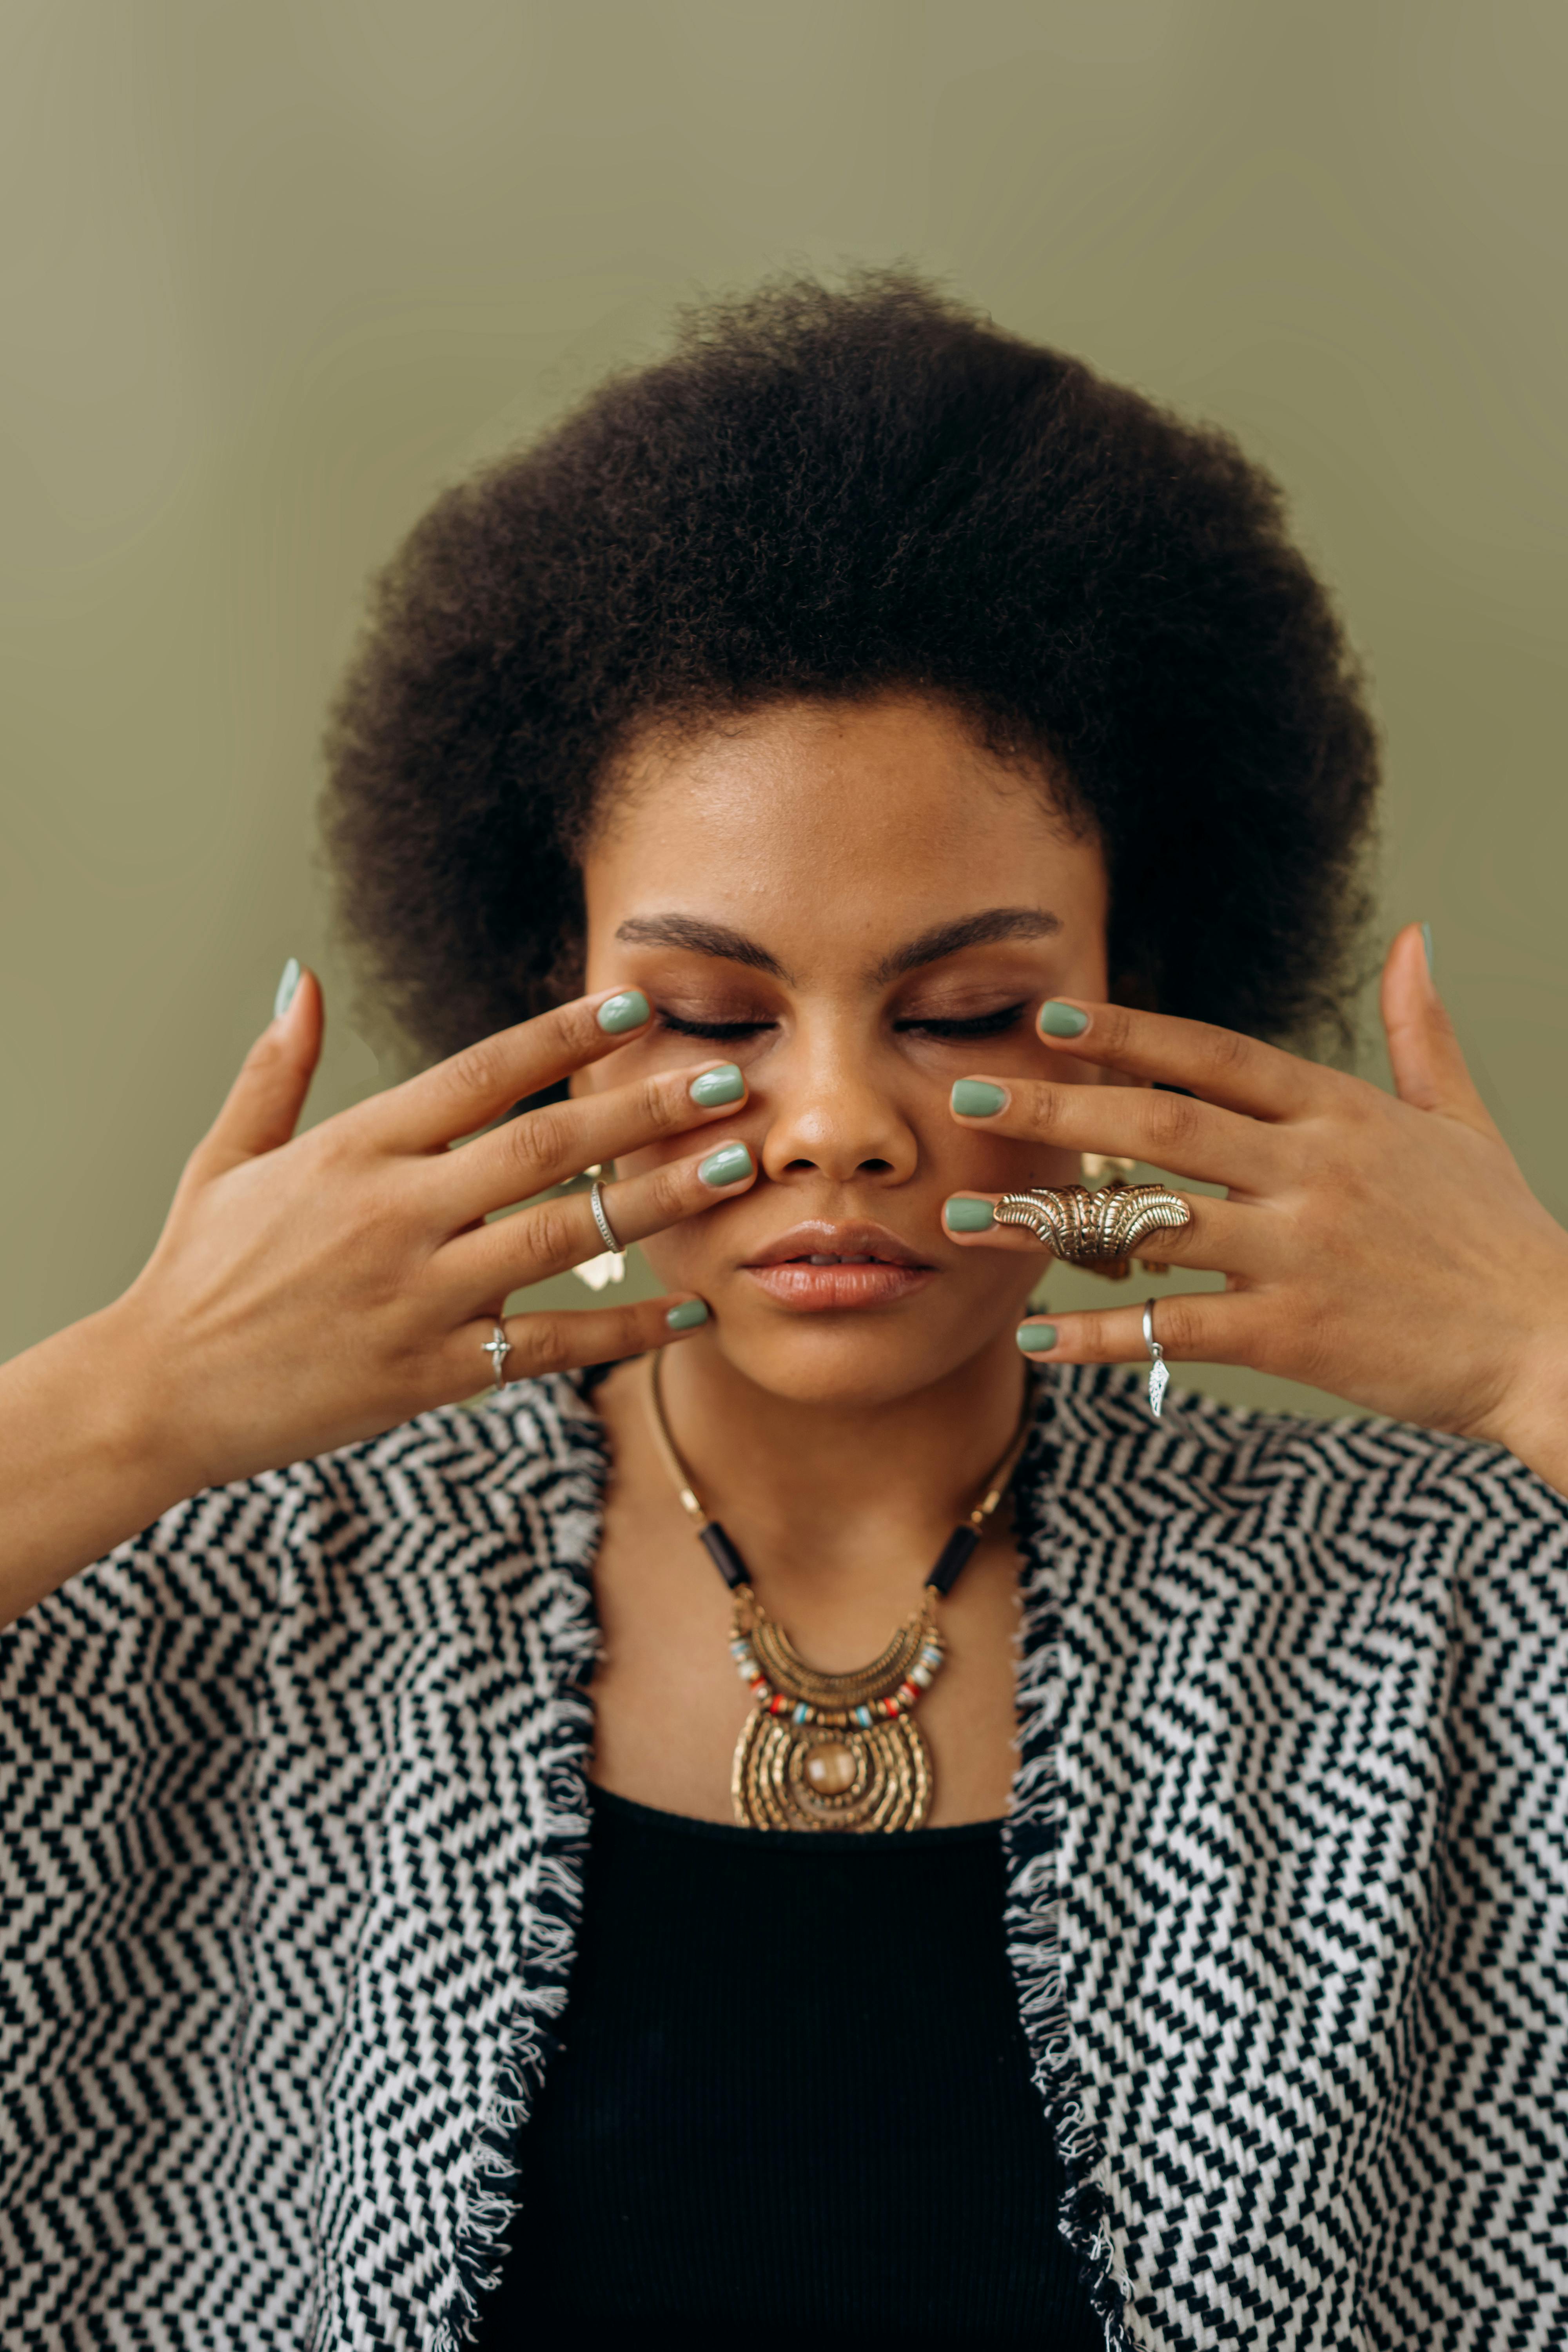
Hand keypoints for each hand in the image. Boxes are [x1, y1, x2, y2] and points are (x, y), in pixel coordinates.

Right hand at [111, 972, 754, 1495]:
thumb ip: (275, 1067)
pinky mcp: (430, 1373)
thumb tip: (299, 977)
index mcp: (352, 1150)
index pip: (482, 1073)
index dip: (565, 1037)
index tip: (638, 1010)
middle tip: (731, 1084)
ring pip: (563, 1236)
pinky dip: (623, 1329)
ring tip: (736, 1170)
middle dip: (646, 1109)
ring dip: (658, 1200)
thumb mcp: (227, 1158)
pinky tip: (686, 1312)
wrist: (155, 1394)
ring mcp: (417, 1296)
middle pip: (545, 1145)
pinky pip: (548, 1345)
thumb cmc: (198, 1272)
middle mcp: (394, 1214)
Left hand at [942, 923, 1567, 1489]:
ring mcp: (1299, 1252)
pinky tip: (1034, 1336)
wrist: (1553, 1345)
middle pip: (1158, 1124)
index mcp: (1342, 1113)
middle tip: (963, 1098)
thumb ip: (1419, 1032)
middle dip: (1054, 1109)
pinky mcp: (1293, 1333)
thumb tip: (1415, 938)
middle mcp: (1311, 1171)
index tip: (1047, 1017)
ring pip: (1147, 1226)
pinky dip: (1099, 1335)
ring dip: (1047, 1223)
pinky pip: (1173, 1328)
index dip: (1127, 1032)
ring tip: (964, 1218)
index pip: (1214, 1054)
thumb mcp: (1463, 1121)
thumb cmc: (1498, 1236)